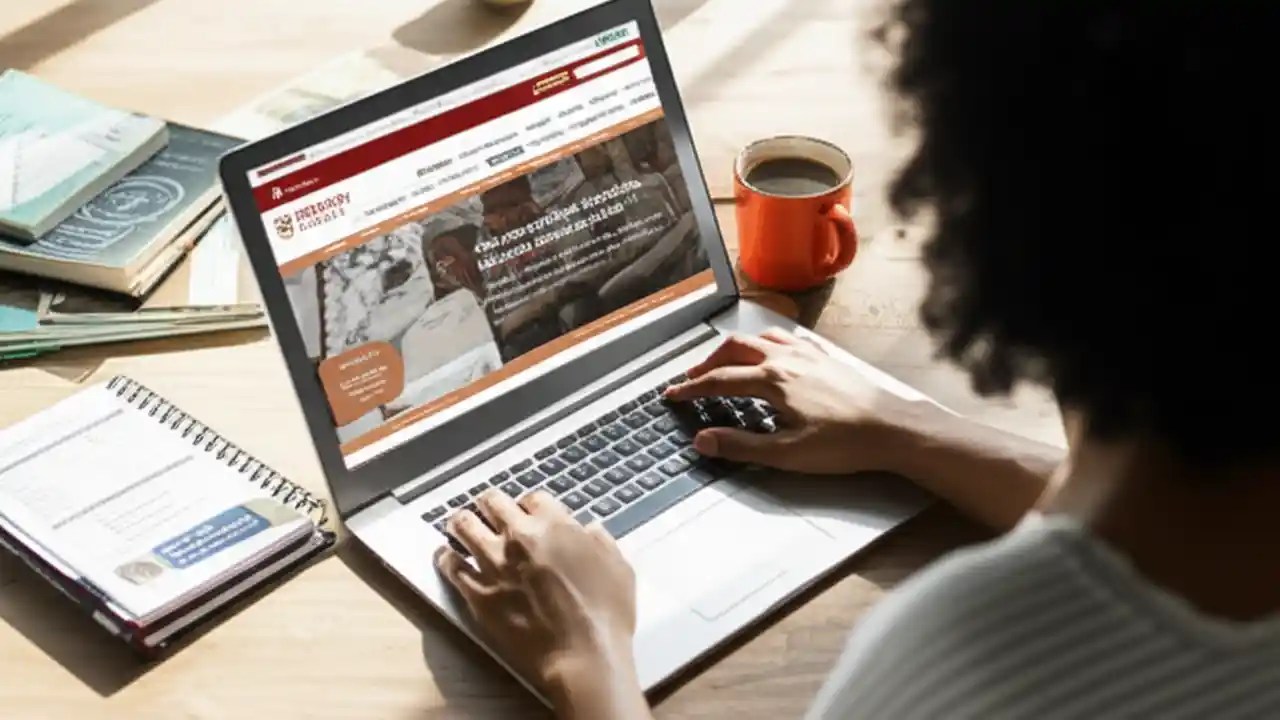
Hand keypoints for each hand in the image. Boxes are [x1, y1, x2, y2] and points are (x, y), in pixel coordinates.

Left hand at [436, 490, 648, 717]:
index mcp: (555, 525)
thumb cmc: (605, 615)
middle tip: (489, 510)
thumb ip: (601, 542)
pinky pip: (451, 566)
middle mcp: (519, 537)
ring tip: (460, 525)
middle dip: (490, 504)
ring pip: (464, 525)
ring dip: (462, 522)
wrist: (581, 656)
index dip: (529, 504)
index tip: (527, 512)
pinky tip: (448, 557)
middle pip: (493, 502)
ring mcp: (494, 564)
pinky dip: (448, 558)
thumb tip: (590, 529)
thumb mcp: (619, 568)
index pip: (532, 497)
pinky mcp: (478, 593)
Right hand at [663, 328, 936, 475]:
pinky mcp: (826, 357)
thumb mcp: (786, 454)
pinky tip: (771, 351)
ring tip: (724, 361)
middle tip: (691, 378)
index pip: (719, 381)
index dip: (691, 389)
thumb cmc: (844, 444)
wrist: (892, 429)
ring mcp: (808, 354)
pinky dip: (767, 342)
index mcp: (773, 382)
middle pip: (734, 350)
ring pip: (760, 339)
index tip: (672, 395)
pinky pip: (788, 338)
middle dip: (707, 362)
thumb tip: (702, 440)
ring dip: (735, 348)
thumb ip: (740, 445)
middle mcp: (786, 360)